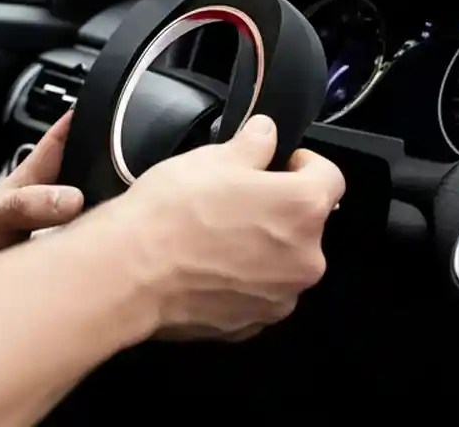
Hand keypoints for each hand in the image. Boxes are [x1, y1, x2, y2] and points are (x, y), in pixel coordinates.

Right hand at [91, 114, 344, 341]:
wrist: (128, 272)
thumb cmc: (171, 212)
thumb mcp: (213, 158)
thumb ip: (253, 145)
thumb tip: (266, 134)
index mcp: (304, 209)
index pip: (329, 177)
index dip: (304, 164)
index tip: (280, 162)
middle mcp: (306, 259)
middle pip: (307, 224)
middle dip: (279, 209)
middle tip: (237, 198)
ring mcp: (280, 298)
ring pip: (283, 262)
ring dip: (263, 247)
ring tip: (217, 234)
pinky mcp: (252, 325)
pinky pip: (258, 294)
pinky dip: (242, 281)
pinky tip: (207, 266)